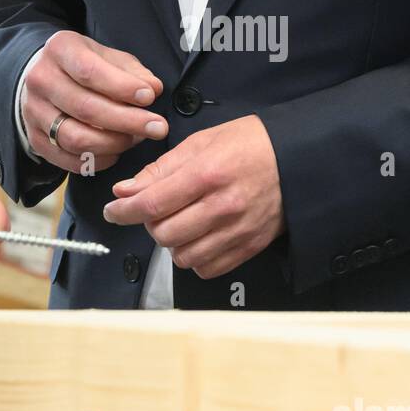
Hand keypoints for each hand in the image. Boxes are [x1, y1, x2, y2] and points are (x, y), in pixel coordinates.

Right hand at [21, 31, 167, 172]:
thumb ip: (131, 70)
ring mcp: (34, 112)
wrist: (44, 78)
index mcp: (59, 50)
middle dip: (127, 120)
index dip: (121, 87)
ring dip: (114, 143)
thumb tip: (153, 88)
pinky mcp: (35, 139)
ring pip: (75, 138)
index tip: (149, 97)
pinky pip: (68, 159)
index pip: (88, 71)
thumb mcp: (106, 56)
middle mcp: (41, 80)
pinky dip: (98, 160)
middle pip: (84, 108)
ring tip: (137, 139)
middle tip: (157, 127)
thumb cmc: (82, 66)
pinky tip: (116, 151)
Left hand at [102, 115, 284, 277]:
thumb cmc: (248, 144)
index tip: (112, 211)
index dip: (123, 211)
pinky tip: (197, 237)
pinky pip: (208, 268)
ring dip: (171, 242)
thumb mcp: (201, 142)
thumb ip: (160, 169)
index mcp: (206, 175)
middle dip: (148, 223)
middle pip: (163, 233)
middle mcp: (221, 207)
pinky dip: (195, 257)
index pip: (151, 204)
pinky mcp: (250, 247)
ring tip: (178, 221)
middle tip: (155, 209)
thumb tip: (125, 190)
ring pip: (183, 256)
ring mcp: (237, 231)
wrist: (297, 158)